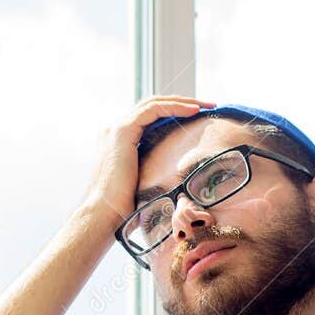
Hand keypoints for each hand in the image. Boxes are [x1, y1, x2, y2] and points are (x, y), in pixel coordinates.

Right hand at [79, 96, 216, 229]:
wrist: (104, 213)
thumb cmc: (125, 206)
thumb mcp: (145, 181)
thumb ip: (155, 169)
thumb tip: (180, 175)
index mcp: (121, 139)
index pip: (151, 115)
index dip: (176, 111)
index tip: (200, 116)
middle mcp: (116, 129)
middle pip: (154, 104)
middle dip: (183, 101)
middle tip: (209, 105)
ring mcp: (117, 128)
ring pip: (154, 102)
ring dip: (183, 101)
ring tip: (207, 105)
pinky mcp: (122, 131)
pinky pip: (153, 110)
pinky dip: (174, 107)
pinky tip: (193, 111)